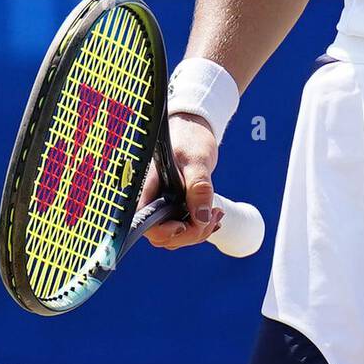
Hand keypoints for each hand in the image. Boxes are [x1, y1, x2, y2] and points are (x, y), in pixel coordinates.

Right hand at [141, 113, 223, 248]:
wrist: (193, 128)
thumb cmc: (189, 138)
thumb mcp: (196, 160)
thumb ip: (199, 187)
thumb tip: (202, 218)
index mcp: (147, 189)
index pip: (147, 224)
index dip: (166, 232)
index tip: (186, 225)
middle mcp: (151, 201)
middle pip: (162, 235)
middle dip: (190, 233)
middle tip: (212, 217)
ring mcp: (161, 205)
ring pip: (173, 235)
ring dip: (197, 231)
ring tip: (216, 213)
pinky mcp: (173, 206)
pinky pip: (182, 227)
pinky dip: (198, 226)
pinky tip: (212, 215)